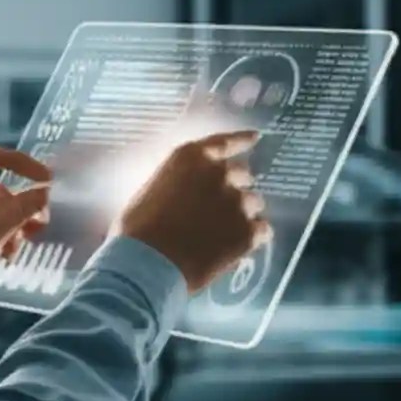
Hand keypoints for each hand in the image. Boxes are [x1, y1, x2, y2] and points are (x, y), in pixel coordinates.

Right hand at [115, 130, 272, 292]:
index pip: (225, 142)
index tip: (257, 137)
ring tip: (222, 236)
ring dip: (243, 215)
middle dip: (234, 190)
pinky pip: (262, 231)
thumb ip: (179, 183)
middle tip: (218, 211)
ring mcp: (238, 201)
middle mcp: (220, 173)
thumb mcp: (153, 190)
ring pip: (253, 204)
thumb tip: (189, 192)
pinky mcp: (249, 231)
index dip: (242, 139)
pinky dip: (252, 239)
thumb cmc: (138, 230)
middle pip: (242, 175)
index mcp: (192, 157)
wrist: (148, 264)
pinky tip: (235, 250)